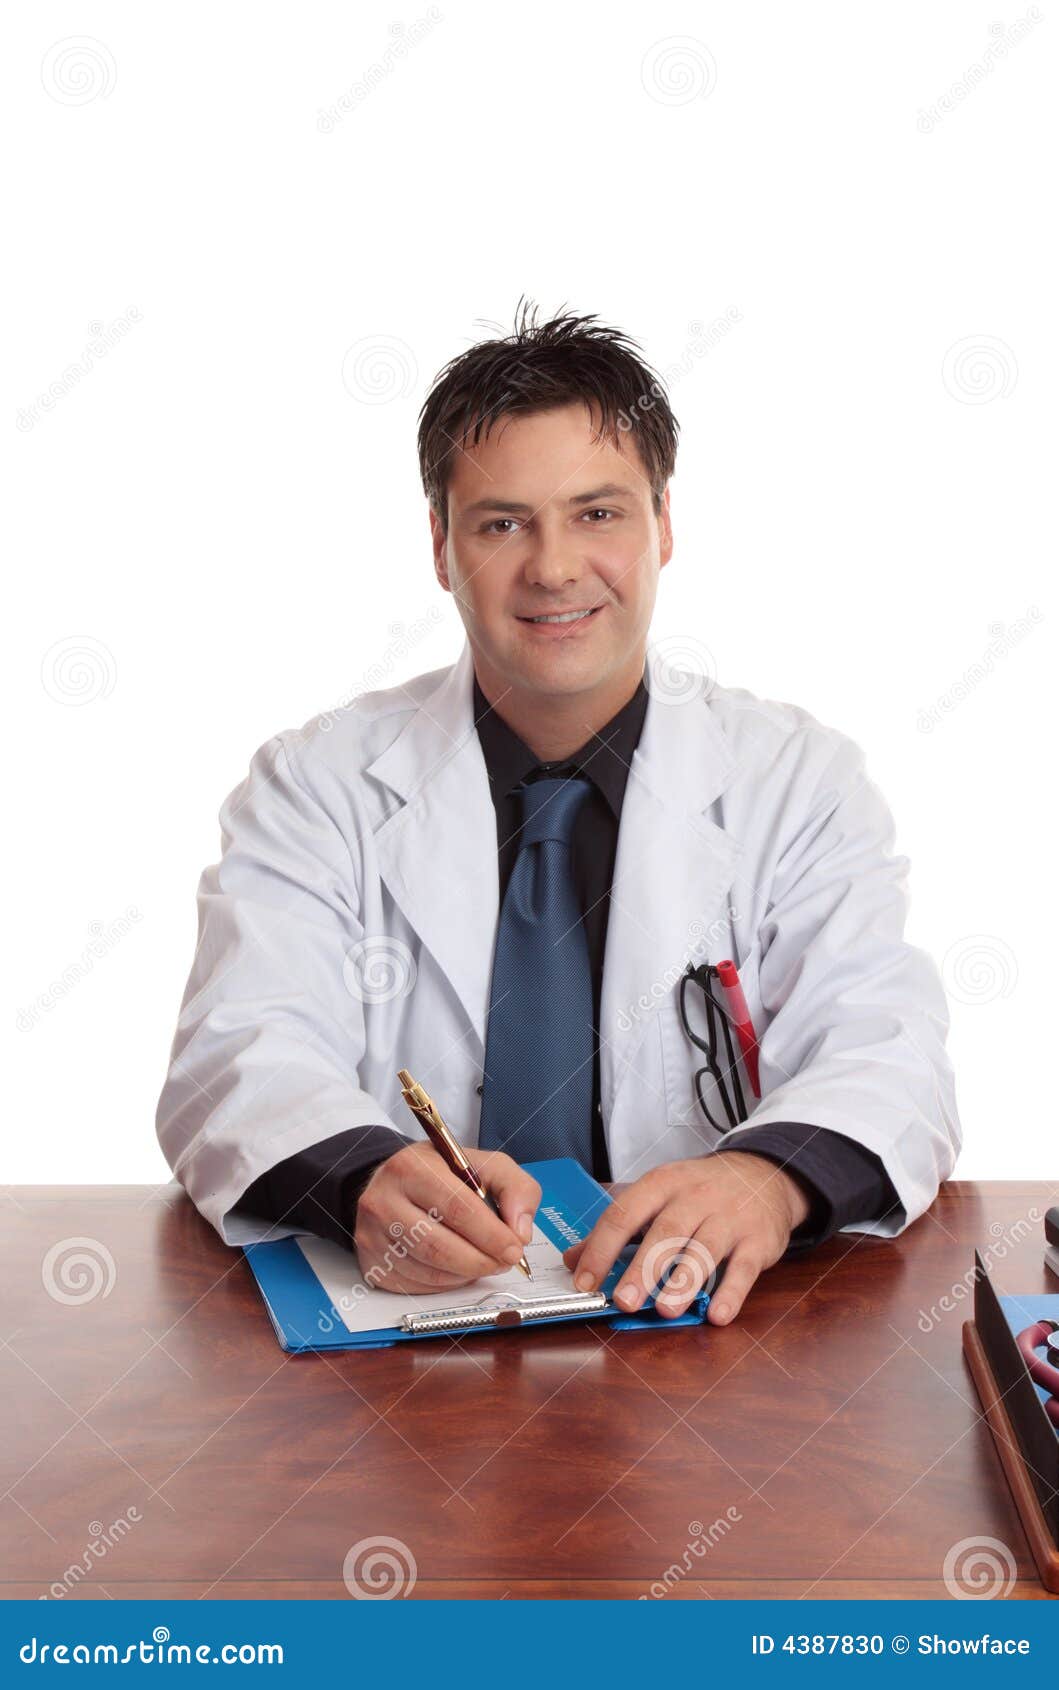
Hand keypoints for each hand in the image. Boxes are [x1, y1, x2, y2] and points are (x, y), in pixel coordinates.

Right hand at [353, 1142, 540, 1293]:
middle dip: (481, 1260)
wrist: (394, 1183)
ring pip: (429, 1271)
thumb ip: (514, 1187)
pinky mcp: (371, 1263)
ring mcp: (372, 1235)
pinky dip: (446, 1284)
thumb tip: (520, 1230)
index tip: (515, 1248)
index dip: (491, 1235)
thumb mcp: (482, 1164)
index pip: (457, 1208)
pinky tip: (459, 1268)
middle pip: (439, 1246)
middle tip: (505, 1262)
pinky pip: (416, 1286)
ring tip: (486, 1263)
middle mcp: (383, 1201)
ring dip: (467, 1274)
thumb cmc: (441, 1174)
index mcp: (412, 1168)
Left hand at [561, 1152, 811, 1324]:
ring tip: (666, 1310)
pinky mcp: (758, 1240)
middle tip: (625, 1301)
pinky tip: (717, 1314)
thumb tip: (573, 1260)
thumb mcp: (658, 1196)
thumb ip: (617, 1228)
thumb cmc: (700, 1191)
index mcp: (662, 1184)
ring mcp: (729, 1217)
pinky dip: (732, 1293)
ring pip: (704, 1249)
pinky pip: (744, 1268)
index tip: (584, 1281)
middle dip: (644, 1268)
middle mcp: (694, 1197)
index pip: (624, 1214)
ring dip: (684, 1281)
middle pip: (665, 1232)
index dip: (601, 1248)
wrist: (764, 1174)